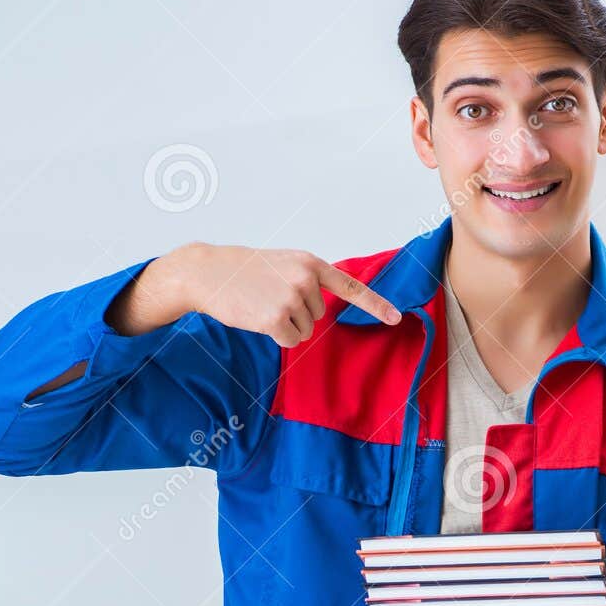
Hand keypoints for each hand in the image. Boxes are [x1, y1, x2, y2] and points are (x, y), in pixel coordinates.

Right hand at [120, 243, 401, 346]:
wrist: (210, 272)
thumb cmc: (244, 271)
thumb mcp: (282, 264)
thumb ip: (307, 280)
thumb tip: (321, 310)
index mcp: (311, 264)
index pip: (350, 288)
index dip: (375, 305)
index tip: (396, 318)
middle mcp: (306, 279)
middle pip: (318, 316)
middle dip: (296, 313)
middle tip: (268, 297)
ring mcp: (292, 298)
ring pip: (305, 330)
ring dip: (285, 325)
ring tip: (261, 305)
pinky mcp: (277, 318)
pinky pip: (291, 341)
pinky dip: (276, 336)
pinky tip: (258, 318)